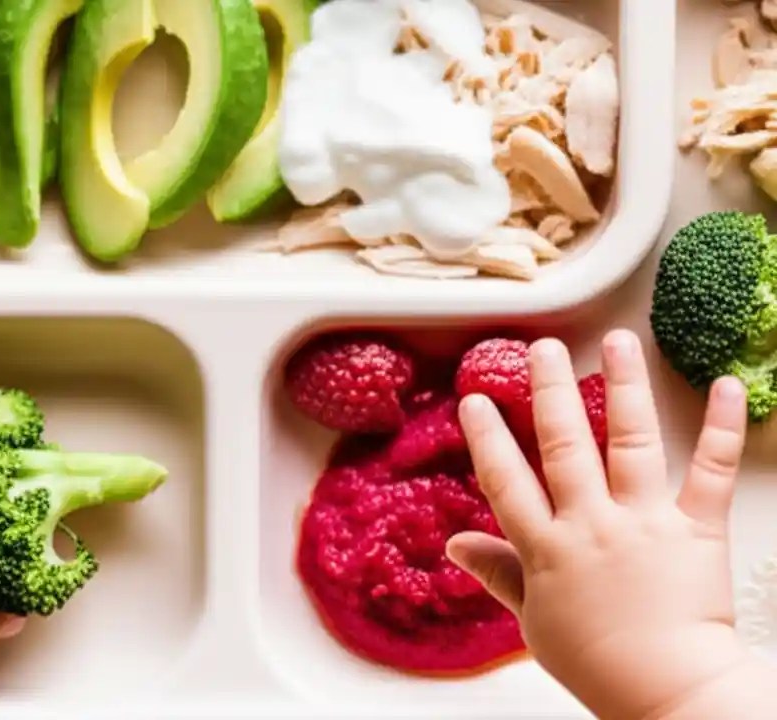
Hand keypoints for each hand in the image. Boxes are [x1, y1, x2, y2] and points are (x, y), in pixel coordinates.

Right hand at [448, 330, 772, 719]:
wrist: (670, 693)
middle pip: (565, 445)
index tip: (475, 400)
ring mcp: (645, 522)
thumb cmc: (598, 662)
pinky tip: (722, 386)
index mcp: (546, 548)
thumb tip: (455, 545)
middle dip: (550, 391)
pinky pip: (712, 471)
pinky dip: (722, 428)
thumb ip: (497, 573)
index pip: (507, 482)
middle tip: (543, 348)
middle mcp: (591, 524)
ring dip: (624, 387)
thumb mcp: (532, 620)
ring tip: (617, 341)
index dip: (487, 438)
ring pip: (631, 442)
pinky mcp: (696, 529)